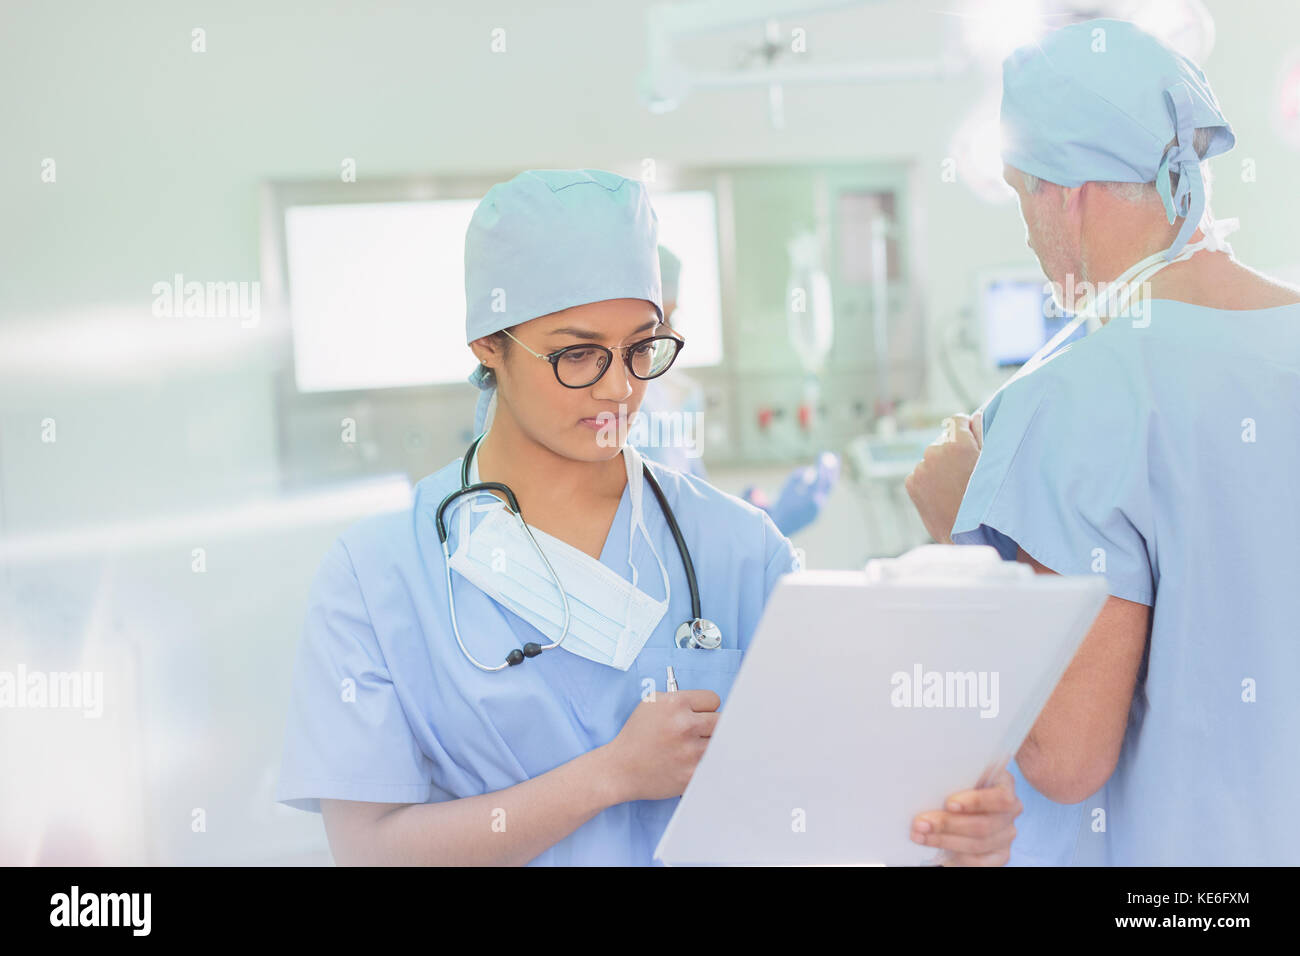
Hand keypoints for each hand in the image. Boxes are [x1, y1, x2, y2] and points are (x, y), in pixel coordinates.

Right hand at [601, 689, 719, 801]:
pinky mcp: (692, 773)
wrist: (620, 768)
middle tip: (698, 732)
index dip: (705, 708)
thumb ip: (681, 699)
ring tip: (691, 748)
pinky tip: (689, 762)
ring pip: (720, 742)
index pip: (714, 699)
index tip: (698, 715)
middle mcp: (684, 725)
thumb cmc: (637, 735)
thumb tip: (709, 703)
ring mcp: (690, 751)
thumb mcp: (652, 704)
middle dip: (711, 726)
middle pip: (721, 721)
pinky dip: (704, 763)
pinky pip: (713, 763)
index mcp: (675, 704)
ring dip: (709, 745)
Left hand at [904, 412, 982, 543]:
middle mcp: (935, 450)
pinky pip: (920, 474)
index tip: (969, 442)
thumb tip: (975, 416)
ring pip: (931, 459)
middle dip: (951, 451)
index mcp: (957, 443)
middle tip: (964, 473)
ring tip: (953, 488)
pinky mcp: (911, 482)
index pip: (957, 420)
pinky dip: (928, 481)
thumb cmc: (988, 500)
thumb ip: (983, 435)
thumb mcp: (993, 465)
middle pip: (943, 441)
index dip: (965, 430)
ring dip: (939, 467)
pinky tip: (942, 495)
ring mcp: (921, 467)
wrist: (967, 535)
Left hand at [910, 767, 1021, 865]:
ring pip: (978, 844)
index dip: (975, 802)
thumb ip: (953, 778)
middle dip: (948, 825)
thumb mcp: (958, 775)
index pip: (999, 797)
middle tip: (921, 823)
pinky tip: (937, 851)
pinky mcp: (1000, 855)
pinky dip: (956, 857)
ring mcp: (1007, 834)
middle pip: (983, 825)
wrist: (962, 804)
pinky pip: (979, 862)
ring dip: (944, 841)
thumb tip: (927, 784)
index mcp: (1004, 784)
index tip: (949, 804)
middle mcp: (1011, 810)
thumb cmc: (956, 784)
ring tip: (920, 836)